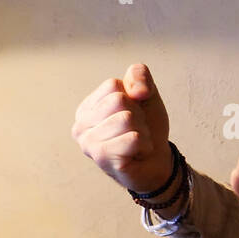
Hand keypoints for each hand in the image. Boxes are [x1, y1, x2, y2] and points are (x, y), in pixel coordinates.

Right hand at [72, 63, 173, 193]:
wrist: (157, 162)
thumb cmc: (147, 128)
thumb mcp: (146, 94)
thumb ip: (139, 76)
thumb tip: (136, 91)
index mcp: (87, 108)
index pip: (113, 85)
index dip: (133, 97)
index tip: (134, 114)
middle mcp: (81, 125)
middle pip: (119, 100)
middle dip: (138, 115)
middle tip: (136, 131)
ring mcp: (88, 143)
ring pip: (127, 119)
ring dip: (142, 131)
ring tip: (136, 143)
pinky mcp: (102, 158)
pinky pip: (133, 138)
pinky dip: (144, 145)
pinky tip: (137, 154)